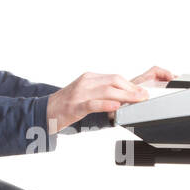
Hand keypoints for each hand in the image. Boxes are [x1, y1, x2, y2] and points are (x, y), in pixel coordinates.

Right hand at [46, 66, 175, 132]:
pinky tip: (115, 107)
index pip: (116, 77)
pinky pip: (91, 103)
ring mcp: (79, 93)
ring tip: (138, 100)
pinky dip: (105, 104)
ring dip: (125, 96)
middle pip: (114, 81)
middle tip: (145, 97)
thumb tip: (124, 99)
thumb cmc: (66, 105)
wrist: (44, 111)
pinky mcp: (73, 106)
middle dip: (133, 89)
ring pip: (106, 90)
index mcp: (90, 78)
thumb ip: (103, 94)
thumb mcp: (86, 95)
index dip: (133, 84)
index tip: (144, 91)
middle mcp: (86, 82)